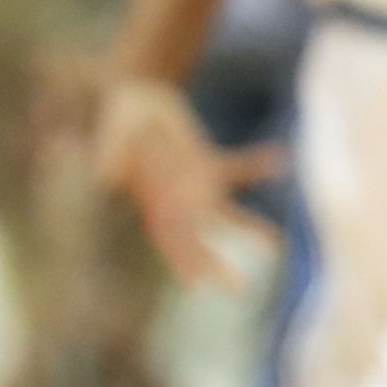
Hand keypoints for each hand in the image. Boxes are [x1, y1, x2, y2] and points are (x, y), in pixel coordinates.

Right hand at [93, 78, 281, 289]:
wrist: (133, 95)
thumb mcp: (114, 129)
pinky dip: (257, 164)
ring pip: (224, 214)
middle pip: (197, 238)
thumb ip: (110, 150)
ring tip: (276, 246)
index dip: (180, 259)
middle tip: (238, 291)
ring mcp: (191, 183)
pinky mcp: (206, 162)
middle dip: (214, 265)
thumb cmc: (119, 112)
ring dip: (248, 228)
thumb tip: (105, 174)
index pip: (167, 235)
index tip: (195, 284)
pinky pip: (236, 167)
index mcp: (151, 196)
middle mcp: (173, 198)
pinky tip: (281, 158)